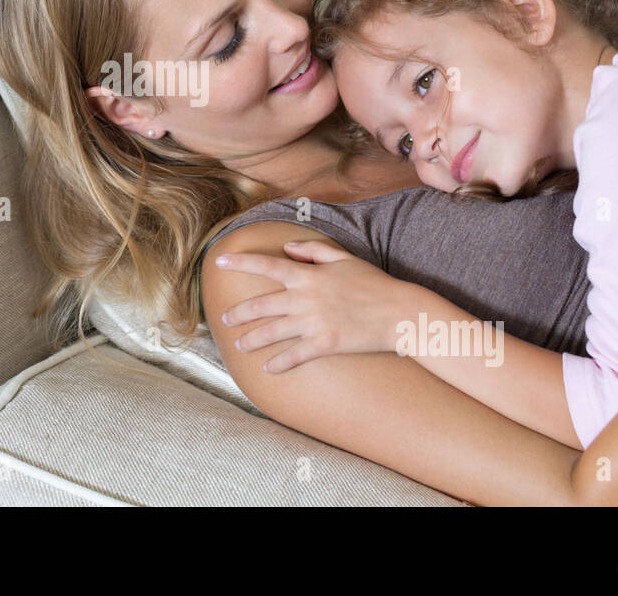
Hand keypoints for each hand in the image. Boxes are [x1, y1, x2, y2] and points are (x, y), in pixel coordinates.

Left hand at [215, 239, 418, 372]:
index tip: (219, 263)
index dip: (240, 263)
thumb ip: (312, 251)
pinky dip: (279, 364)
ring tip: (239, 345)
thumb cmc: (373, 283)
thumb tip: (287, 248)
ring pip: (272, 332)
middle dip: (239, 313)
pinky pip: (295, 356)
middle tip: (224, 319)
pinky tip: (267, 369)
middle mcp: (305, 298)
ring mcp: (314, 322)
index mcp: (308, 275)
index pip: (266, 265)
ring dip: (251, 340)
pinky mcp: (325, 344)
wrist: (399, 312)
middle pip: (261, 305)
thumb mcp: (343, 258)